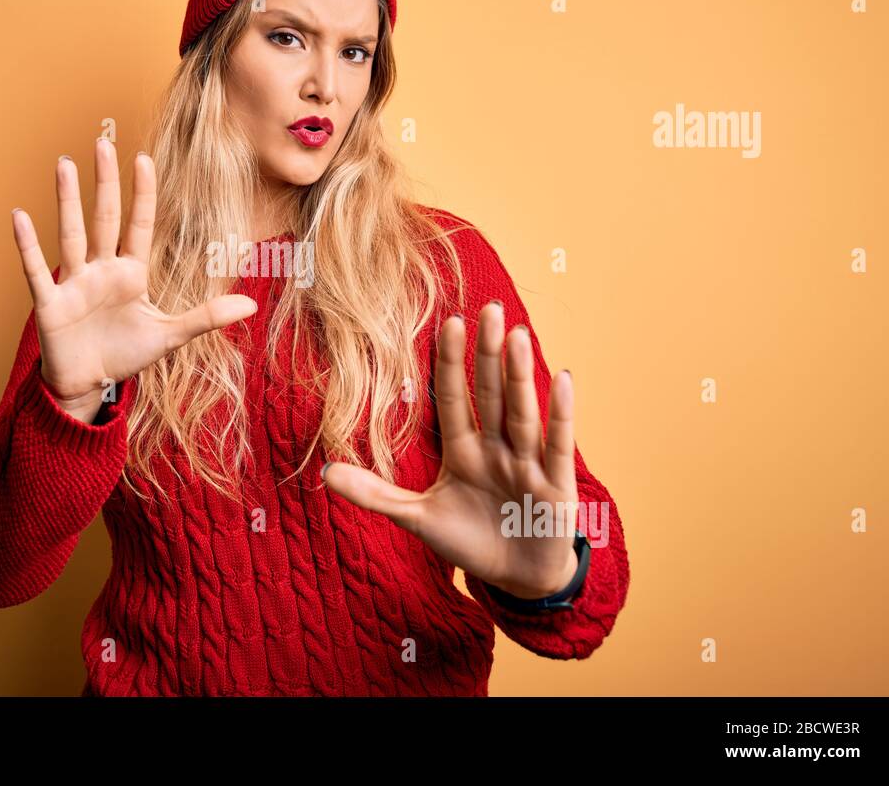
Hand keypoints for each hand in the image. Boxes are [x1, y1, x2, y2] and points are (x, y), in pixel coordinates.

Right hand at [11, 137, 257, 410]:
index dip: (142, 193)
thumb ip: (206, 317)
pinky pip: (37, 269)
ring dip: (67, 199)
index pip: (139, 224)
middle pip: (104, 218)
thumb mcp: (170, 335)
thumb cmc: (126, 355)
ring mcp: (74, 283)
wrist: (89, 385)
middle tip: (103, 141)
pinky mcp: (50, 303)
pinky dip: (28, 245)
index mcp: (131, 272)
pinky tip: (19, 216)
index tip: (143, 158)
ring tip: (64, 163)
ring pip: (71, 233)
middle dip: (105, 181)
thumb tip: (251, 306)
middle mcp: (101, 269)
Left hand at [321, 304, 579, 599]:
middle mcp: (496, 449)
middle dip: (489, 354)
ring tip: (518, 334)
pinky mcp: (556, 487)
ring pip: (521, 413)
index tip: (450, 322)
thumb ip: (376, 495)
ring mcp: (527, 464)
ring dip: (520, 375)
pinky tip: (563, 378)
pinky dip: (561, 414)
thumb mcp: (418, 518)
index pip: (456, 400)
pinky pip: (556, 445)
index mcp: (464, 451)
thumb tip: (325, 473)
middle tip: (490, 308)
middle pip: (491, 395)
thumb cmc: (469, 541)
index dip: (452, 364)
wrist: (516, 579)